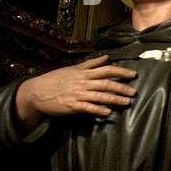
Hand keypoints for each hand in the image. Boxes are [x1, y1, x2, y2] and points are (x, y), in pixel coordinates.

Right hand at [16, 55, 136, 126]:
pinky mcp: (72, 106)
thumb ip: (91, 64)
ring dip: (114, 99)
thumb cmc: (56, 79)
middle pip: (106, 83)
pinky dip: (98, 110)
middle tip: (134, 92)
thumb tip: (107, 57)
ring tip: (126, 103)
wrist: (37, 92)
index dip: (121, 72)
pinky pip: (88, 108)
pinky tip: (108, 112)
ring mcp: (77, 94)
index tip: (133, 75)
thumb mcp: (73, 69)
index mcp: (83, 73)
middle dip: (121, 87)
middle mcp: (82, 82)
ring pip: (99, 96)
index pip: (106, 70)